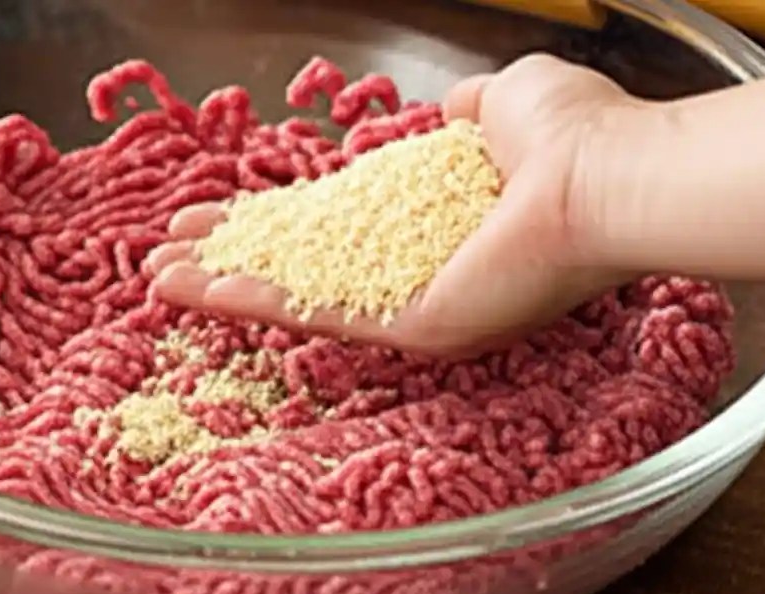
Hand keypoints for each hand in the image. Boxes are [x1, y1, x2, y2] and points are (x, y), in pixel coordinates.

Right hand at [148, 54, 651, 357]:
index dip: (277, 214)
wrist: (607, 177)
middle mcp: (419, 269)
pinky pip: (320, 314)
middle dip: (233, 255)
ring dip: (224, 285)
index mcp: (439, 220)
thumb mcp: (505, 100)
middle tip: (168, 252)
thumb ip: (465, 111)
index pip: (338, 222)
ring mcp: (414, 302)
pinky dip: (254, 302)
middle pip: (305, 264)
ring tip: (158, 278)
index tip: (224, 209)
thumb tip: (449, 111)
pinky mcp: (413, 323)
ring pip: (298, 295)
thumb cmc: (572, 136)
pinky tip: (197, 293)